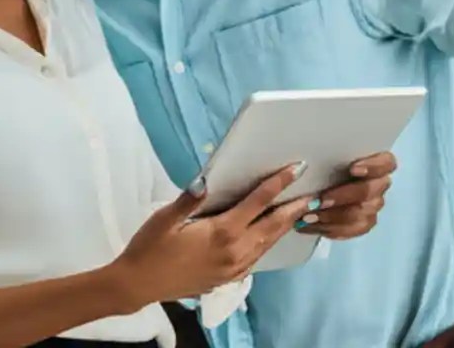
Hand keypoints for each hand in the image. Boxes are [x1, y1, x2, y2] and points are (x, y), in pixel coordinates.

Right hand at [110, 163, 313, 309]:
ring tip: (300, 211)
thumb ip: (189, 199)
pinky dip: (271, 243)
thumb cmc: (149, 248)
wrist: (140, 284)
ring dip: (286, 226)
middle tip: (313, 192)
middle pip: (273, 225)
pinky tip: (272, 236)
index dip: (277, 184)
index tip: (295, 169)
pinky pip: (258, 257)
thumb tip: (207, 179)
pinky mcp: (229, 277)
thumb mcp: (164, 219)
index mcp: (222, 232)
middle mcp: (235, 251)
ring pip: (269, 243)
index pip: (257, 203)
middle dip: (294, 207)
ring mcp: (234, 267)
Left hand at [295, 152, 395, 238]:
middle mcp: (378, 184)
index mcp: (375, 163)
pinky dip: (332, 229)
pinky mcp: (364, 222)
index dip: (373, 166)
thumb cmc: (320, 168)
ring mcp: (373, 205)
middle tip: (320, 200)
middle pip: (370, 191)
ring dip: (333, 216)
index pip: (387, 163)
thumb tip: (302, 165)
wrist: (312, 191)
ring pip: (362, 214)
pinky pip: (353, 230)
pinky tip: (313, 225)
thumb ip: (321, 158)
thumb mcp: (320, 160)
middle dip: (343, 197)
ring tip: (309, 216)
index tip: (353, 169)